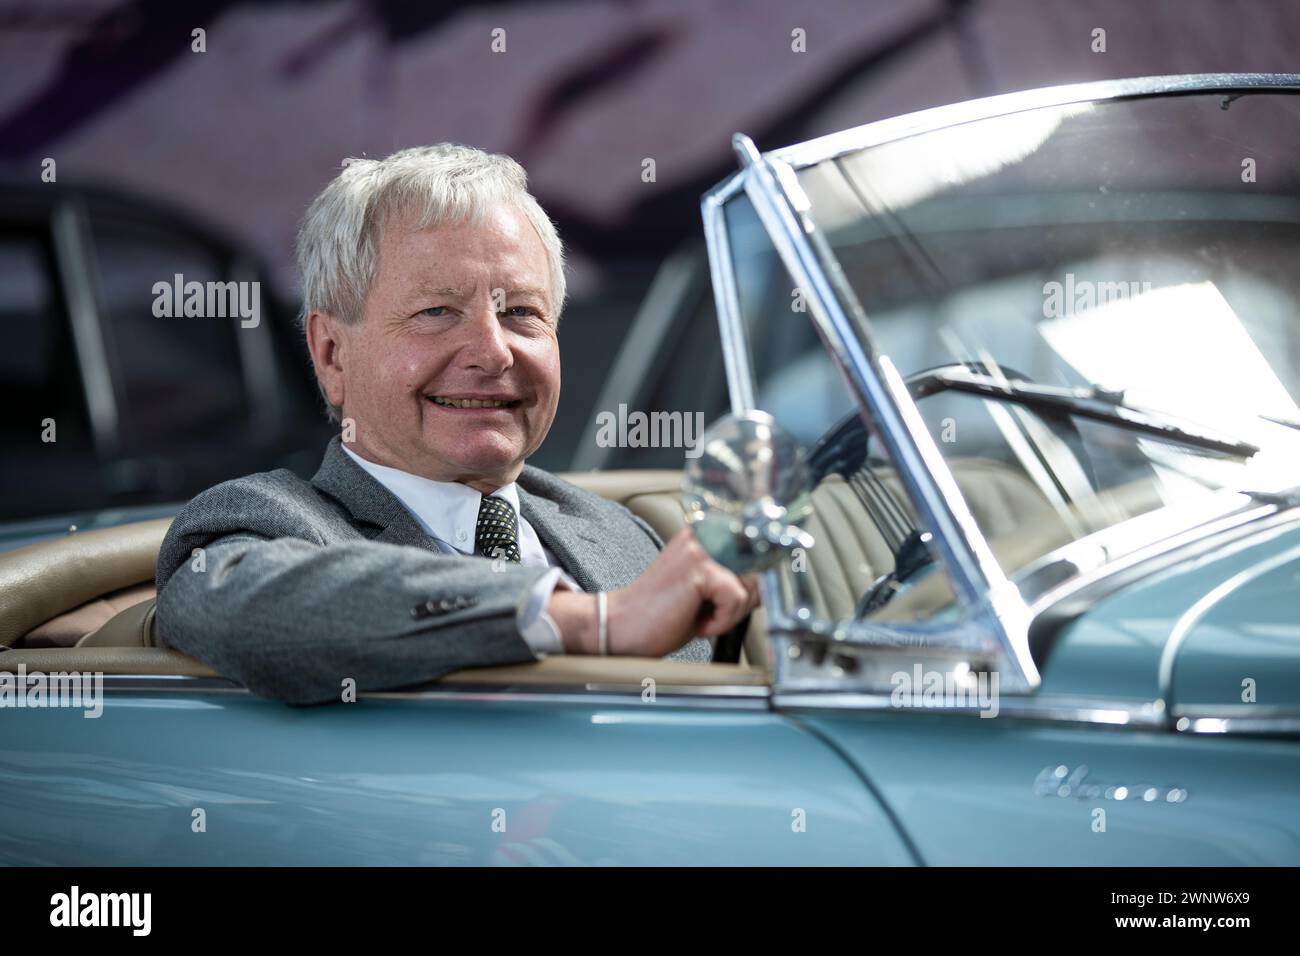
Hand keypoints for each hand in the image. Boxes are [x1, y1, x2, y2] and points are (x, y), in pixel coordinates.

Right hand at [548, 528, 759, 655]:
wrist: (622, 626)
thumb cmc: (661, 613)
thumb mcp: (706, 591)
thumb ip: (736, 579)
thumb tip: (771, 581)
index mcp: (704, 533)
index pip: (755, 546)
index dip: (758, 575)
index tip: (750, 596)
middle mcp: (703, 533)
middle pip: (759, 565)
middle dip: (746, 598)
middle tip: (715, 613)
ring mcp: (701, 548)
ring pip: (752, 582)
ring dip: (733, 610)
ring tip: (703, 616)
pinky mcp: (699, 569)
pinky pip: (737, 599)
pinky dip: (722, 620)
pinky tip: (698, 623)